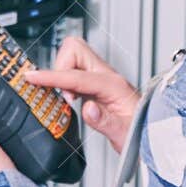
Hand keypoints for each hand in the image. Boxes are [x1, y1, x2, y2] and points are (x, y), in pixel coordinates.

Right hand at [23, 37, 139, 153]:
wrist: (153, 137)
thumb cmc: (141, 136)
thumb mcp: (124, 135)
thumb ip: (105, 121)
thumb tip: (88, 108)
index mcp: (114, 85)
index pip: (76, 75)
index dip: (51, 76)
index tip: (32, 77)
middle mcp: (108, 76)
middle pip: (75, 49)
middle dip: (59, 65)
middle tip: (59, 91)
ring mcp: (103, 78)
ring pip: (74, 56)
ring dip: (63, 72)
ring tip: (67, 97)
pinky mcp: (97, 84)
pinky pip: (75, 70)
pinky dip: (66, 79)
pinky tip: (70, 97)